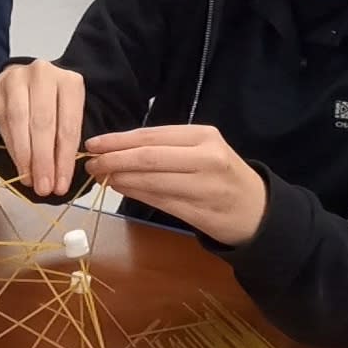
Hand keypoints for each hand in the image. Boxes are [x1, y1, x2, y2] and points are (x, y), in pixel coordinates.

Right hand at [0, 61, 84, 196]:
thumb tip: (60, 179)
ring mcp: (17, 79)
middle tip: (44, 188)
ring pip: (20, 122)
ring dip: (25, 157)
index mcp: (70, 82)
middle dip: (43, 161)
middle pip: (44, 124)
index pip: (68, 126)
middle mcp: (43, 75)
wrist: (25, 80)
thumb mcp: (67, 115)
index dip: (64, 160)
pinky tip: (19, 165)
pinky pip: (4, 122)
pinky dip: (12, 148)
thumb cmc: (52, 102)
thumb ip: (65, 141)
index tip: (61, 186)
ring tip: (29, 180)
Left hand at [85, 125, 266, 245]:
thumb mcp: (201, 152)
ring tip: (101, 176)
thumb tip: (117, 151)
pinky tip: (121, 189)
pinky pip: (160, 201)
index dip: (118, 140)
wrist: (257, 209)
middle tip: (90, 162)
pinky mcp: (200, 211)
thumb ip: (164, 150)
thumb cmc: (223, 175)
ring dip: (121, 179)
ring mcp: (204, 186)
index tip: (93, 143)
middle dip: (114, 159)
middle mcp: (206, 157)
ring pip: (151, 180)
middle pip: (149, 157)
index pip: (152, 135)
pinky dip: (136, 194)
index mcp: (204, 136)